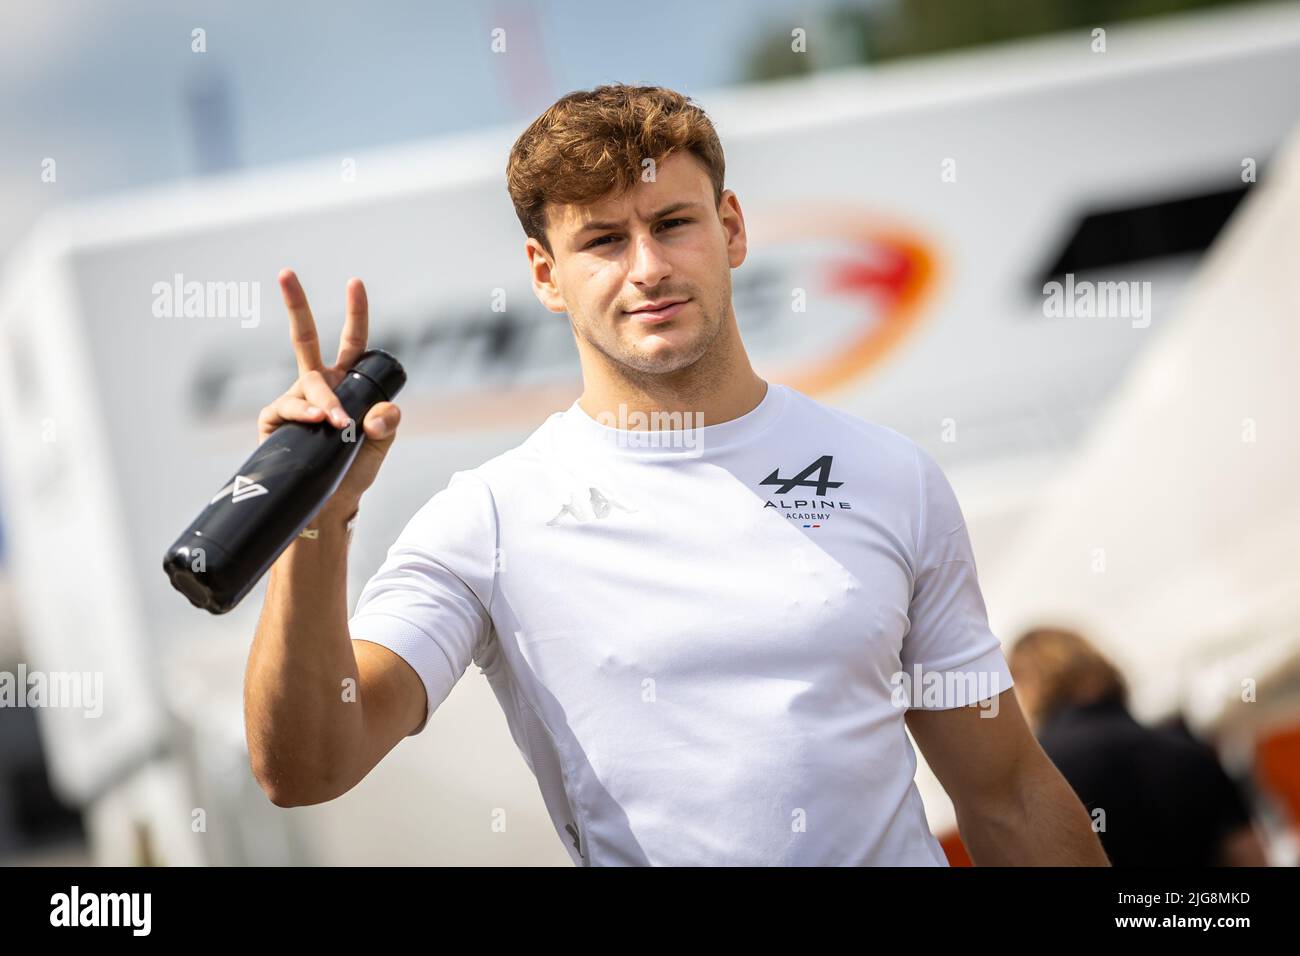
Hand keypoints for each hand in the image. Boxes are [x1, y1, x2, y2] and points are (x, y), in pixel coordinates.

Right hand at [257, 270, 401, 510]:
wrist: (331, 505)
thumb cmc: (355, 469)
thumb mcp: (382, 444)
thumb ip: (388, 424)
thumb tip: (378, 412)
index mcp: (345, 382)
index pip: (352, 342)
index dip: (355, 314)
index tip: (355, 283)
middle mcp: (318, 384)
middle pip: (304, 338)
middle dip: (295, 304)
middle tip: (285, 273)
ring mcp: (295, 400)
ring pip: (308, 383)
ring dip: (326, 401)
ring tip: (338, 422)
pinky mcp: (274, 420)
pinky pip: (288, 408)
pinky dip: (304, 413)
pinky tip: (316, 420)